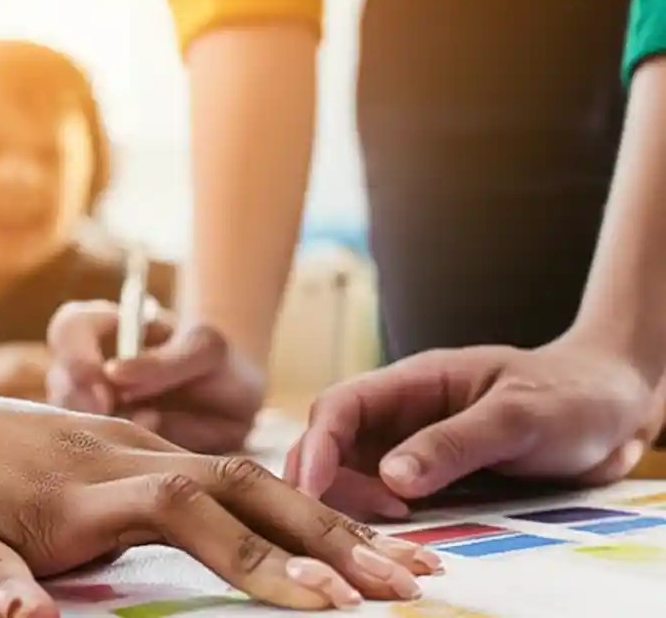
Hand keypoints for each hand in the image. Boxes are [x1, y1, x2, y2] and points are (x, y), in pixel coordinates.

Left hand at [0, 381, 437, 616]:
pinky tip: (313, 523)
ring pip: (242, 473)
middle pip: (246, 485)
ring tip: (394, 556)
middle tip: (414, 581)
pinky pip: (215, 470)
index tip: (334, 604)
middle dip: (331, 535)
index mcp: (79, 487)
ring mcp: (123, 445)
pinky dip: (277, 499)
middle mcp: (117, 456)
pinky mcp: (120, 446)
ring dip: (321, 516)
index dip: (266, 560)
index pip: (195, 516)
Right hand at [46, 301, 261, 453]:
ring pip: (70, 427)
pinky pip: (95, 460)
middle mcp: (86, 373)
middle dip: (85, 406)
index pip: (69, 329)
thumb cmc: (215, 363)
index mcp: (103, 330)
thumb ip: (163, 361)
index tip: (105, 382)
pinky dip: (117, 461)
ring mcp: (91, 413)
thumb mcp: (204, 350)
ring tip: (149, 433)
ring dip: (102, 434)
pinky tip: (148, 460)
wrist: (235, 403)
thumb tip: (113, 374)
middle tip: (119, 421)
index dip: (77, 354)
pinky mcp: (104, 452)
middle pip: (60, 385)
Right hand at [287, 336, 665, 518]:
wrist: (614, 409)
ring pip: (352, 476)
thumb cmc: (571, 396)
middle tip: (349, 530)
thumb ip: (455, 443)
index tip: (309, 490)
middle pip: (332, 445)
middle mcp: (401, 414)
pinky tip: (395, 541)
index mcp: (413, 381)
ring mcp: (412, 446)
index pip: (340, 406)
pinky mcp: (429, 478)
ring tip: (380, 539)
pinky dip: (377, 521)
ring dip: (350, 507)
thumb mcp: (518, 417)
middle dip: (326, 485)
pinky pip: (385, 499)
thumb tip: (390, 478)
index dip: (317, 447)